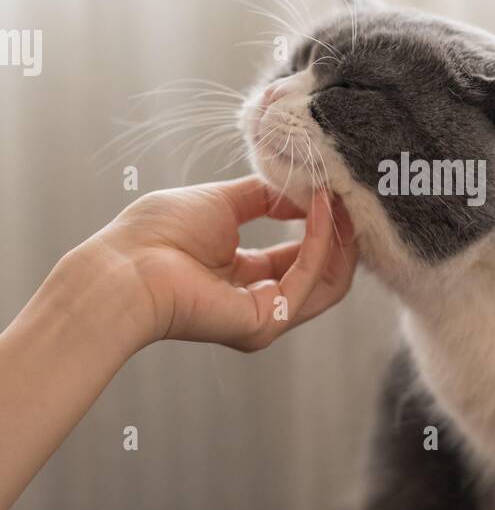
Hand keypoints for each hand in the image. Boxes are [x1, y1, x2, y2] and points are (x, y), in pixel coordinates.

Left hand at [94, 176, 357, 350]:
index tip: (336, 190)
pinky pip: (309, 278)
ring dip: (339, 236)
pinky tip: (320, 209)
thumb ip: (265, 196)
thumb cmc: (157, 234)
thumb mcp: (222, 202)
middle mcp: (258, 303)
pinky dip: (320, 241)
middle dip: (341, 233)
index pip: (299, 257)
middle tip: (353, 194)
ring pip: (328, 282)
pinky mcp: (266, 322)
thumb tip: (304, 188)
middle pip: (323, 274)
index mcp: (242, 278)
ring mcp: (265, 318)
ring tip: (343, 197)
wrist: (126, 266)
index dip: (321, 224)